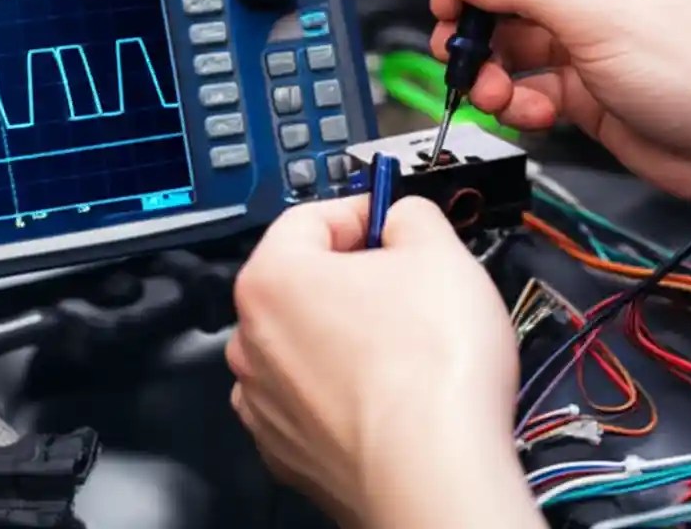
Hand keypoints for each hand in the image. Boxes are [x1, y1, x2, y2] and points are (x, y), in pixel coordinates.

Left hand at [227, 196, 542, 527]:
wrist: (435, 478)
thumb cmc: (431, 374)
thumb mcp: (440, 252)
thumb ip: (413, 215)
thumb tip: (404, 216)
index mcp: (272, 280)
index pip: (310, 217)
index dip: (364, 212)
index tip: (394, 222)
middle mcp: (251, 341)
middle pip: (304, 283)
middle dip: (357, 278)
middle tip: (412, 286)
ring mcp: (263, 403)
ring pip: (307, 345)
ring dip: (350, 337)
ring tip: (409, 348)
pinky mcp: (287, 451)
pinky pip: (313, 400)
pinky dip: (346, 392)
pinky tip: (392, 396)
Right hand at [431, 0, 690, 202]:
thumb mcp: (601, 17)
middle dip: (478, 26)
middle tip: (459, 50)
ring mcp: (586, 44)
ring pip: (510, 47)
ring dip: (491, 71)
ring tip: (494, 92)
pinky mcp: (582, 92)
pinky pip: (527, 88)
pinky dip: (518, 103)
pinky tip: (532, 114)